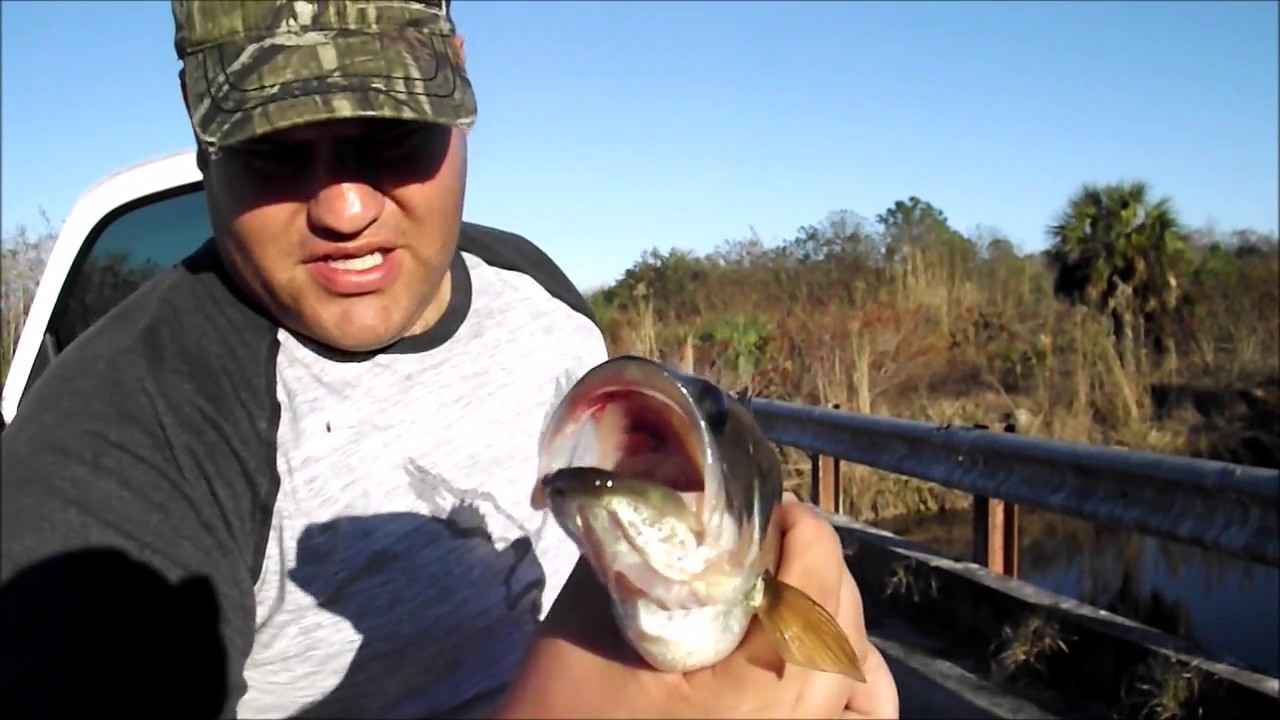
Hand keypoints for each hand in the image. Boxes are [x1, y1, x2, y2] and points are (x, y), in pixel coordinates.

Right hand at [495, 493, 899, 718]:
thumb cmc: (562, 711)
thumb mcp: (588, 621)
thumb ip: (634, 548)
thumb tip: (669, 478)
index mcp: (756, 697)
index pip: (817, 602)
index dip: (811, 540)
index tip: (780, 508)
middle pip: (845, 636)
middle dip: (820, 573)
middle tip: (774, 539)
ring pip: (863, 684)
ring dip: (838, 627)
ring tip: (788, 596)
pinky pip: (852, 719)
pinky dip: (845, 680)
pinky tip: (798, 651)